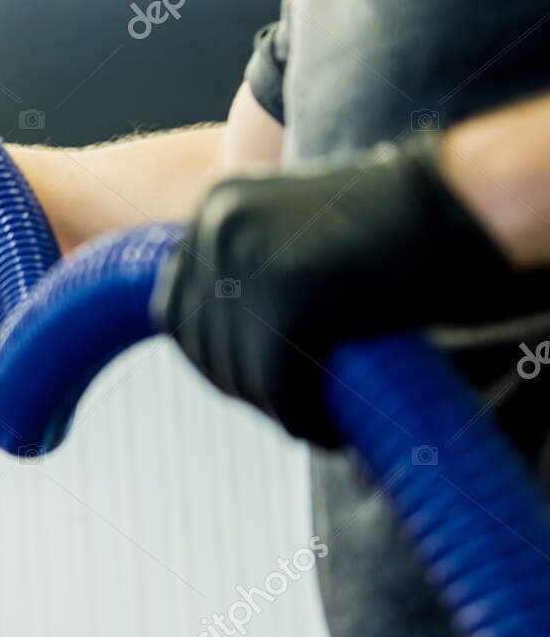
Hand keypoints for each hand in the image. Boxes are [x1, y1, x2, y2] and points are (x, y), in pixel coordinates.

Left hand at [155, 132, 549, 446]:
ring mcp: (251, 260)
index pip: (173, 308)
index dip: (210, 357)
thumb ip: (245, 276)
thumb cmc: (389, 230)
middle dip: (241, 385)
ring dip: (275, 407)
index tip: (253, 380)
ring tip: (316, 417)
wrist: (463, 206)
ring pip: (237, 371)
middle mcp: (219, 227)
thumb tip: (205, 353)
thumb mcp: (293, 236)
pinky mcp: (291, 298)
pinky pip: (279, 386)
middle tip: (289, 404)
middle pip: (198, 343)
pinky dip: (302, 419)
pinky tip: (329, 431)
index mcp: (214, 206)